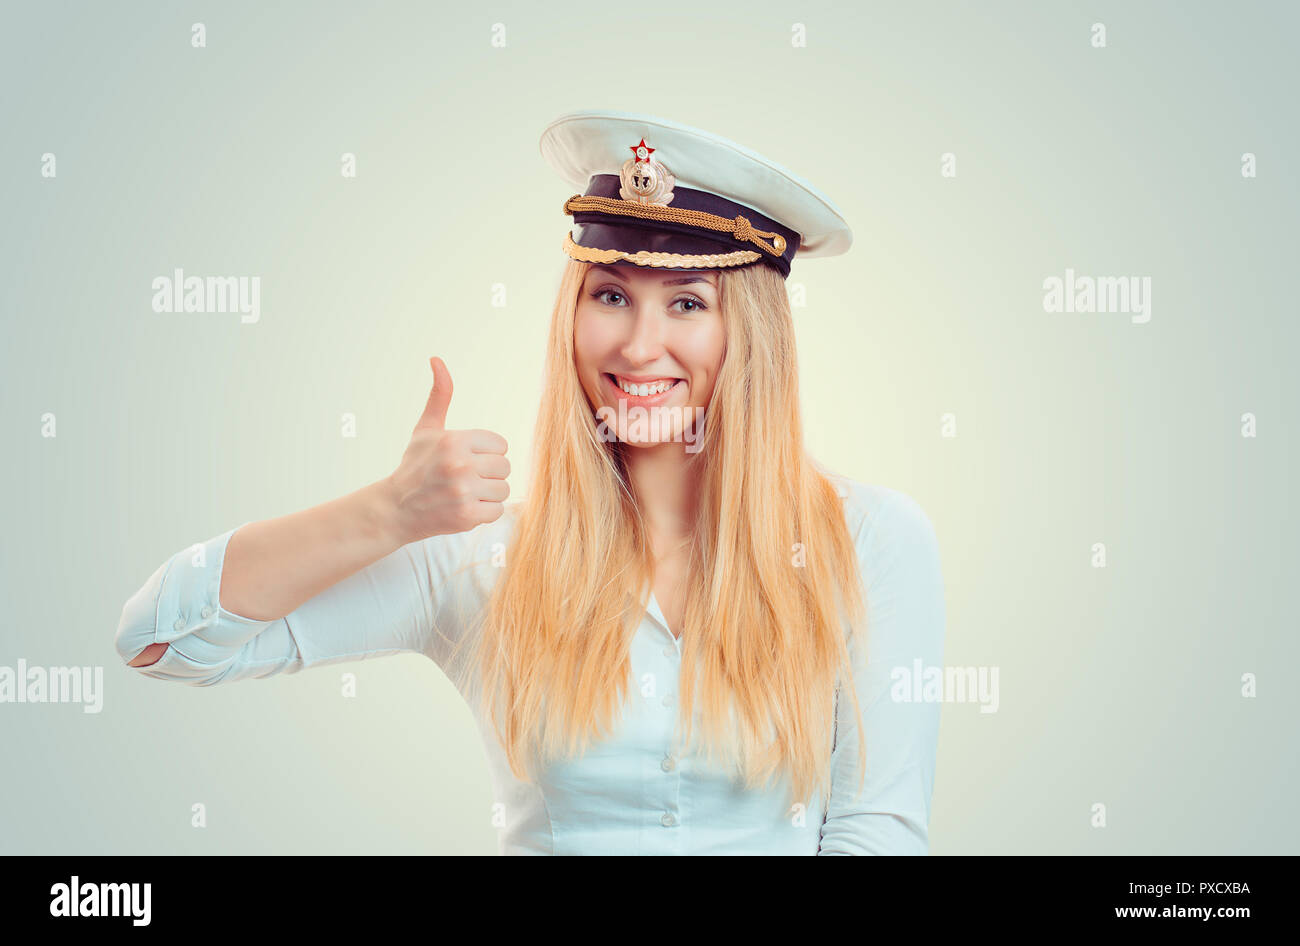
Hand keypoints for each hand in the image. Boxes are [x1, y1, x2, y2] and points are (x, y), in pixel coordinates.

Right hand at [385, 357, 509, 543]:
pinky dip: (484, 512)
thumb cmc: (414, 466)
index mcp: (454, 440)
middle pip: (505, 467)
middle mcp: (460, 464)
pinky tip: (464, 507)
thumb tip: (437, 359)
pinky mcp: (467, 516)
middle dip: (488, 473)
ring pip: (503, 489)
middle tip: (464, 478)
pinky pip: (498, 510)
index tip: (466, 459)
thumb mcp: (426, 429)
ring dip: (488, 493)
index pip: (500, 445)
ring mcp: (464, 492)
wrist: (395, 509)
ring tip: (464, 493)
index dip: (486, 453)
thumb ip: (440, 395)